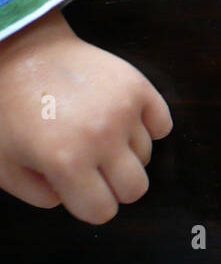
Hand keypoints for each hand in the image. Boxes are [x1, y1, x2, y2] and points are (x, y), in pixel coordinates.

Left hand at [0, 10, 172, 223]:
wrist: (21, 51)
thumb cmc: (7, 108)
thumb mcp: (3, 163)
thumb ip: (37, 195)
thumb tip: (71, 197)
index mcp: (65, 162)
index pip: (102, 212)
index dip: (90, 205)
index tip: (79, 190)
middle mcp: (101, 138)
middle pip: (135, 189)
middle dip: (115, 186)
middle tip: (93, 167)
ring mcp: (124, 111)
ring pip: (146, 156)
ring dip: (125, 151)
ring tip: (96, 130)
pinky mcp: (138, 88)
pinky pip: (161, 125)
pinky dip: (147, 127)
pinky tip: (122, 119)